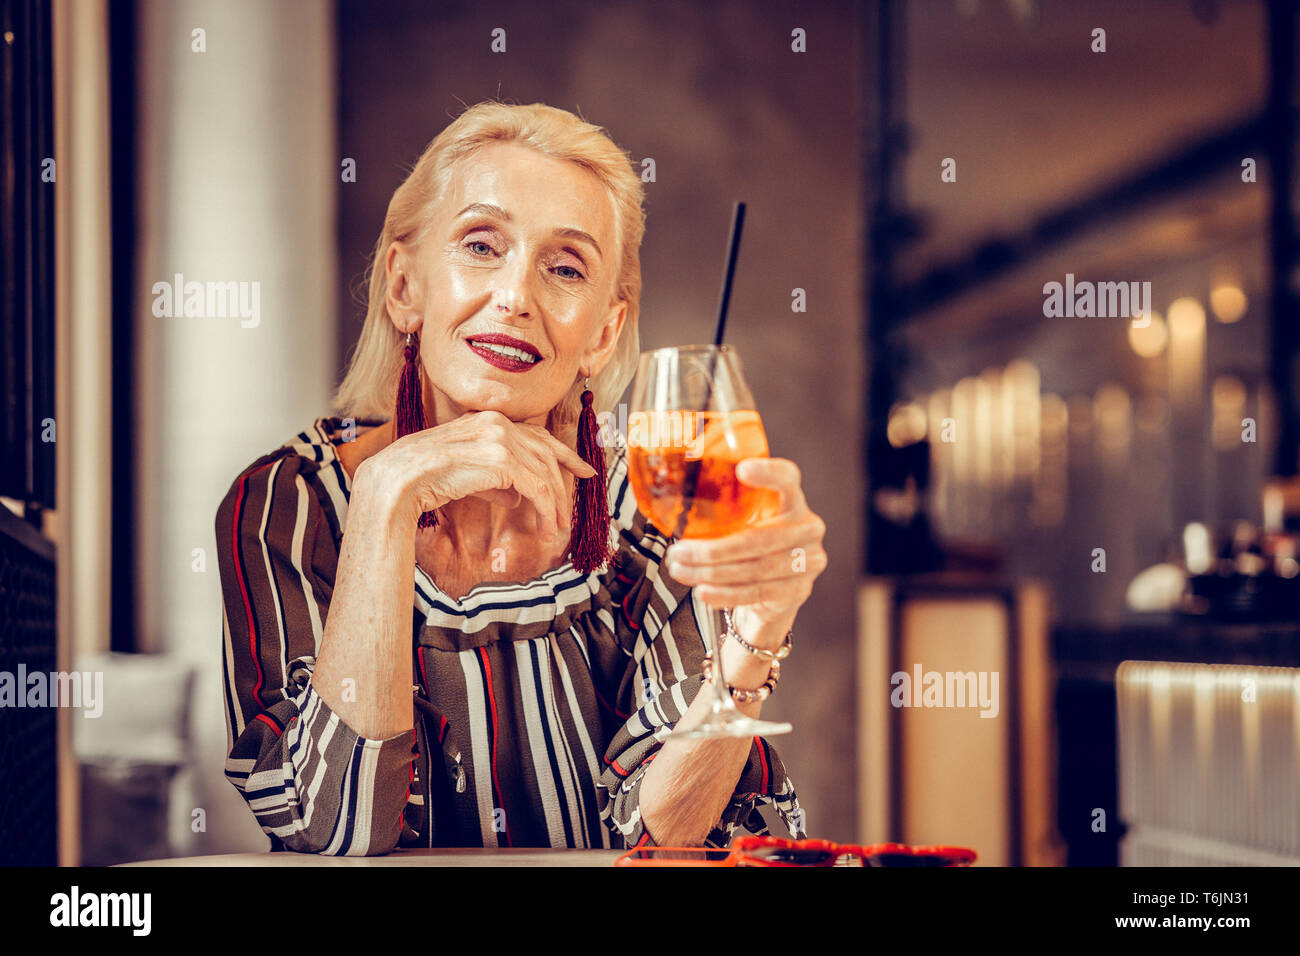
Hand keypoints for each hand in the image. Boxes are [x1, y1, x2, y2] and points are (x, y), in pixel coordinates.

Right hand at [359, 410, 596, 539]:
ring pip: (545, 473)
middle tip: (572, 509)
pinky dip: (546, 511)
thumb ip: (497, 482)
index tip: (583, 469)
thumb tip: (518, 499)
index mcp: (490, 419)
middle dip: (565, 482)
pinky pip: (537, 489)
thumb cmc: (426, 477)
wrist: (400, 479)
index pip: (538, 434)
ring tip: (555, 529)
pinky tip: (545, 528)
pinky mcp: (501, 461)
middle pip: (547, 453)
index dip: (564, 453)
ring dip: (554, 505)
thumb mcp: (469, 475)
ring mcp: (501, 439)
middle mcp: (499, 423)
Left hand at [662, 457, 826, 635]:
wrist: (772, 593)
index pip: (788, 478)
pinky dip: (726, 593)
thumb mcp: (741, 522)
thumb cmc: (750, 547)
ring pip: (755, 569)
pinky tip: (703, 591)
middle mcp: (807, 527)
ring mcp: (809, 561)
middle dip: (714, 549)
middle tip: (678, 551)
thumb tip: (663, 499)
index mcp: (792, 500)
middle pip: (760, 538)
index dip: (769, 473)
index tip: (742, 470)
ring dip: (712, 572)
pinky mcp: (799, 589)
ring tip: (680, 571)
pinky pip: (757, 591)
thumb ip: (719, 508)